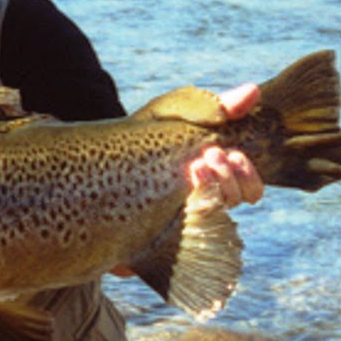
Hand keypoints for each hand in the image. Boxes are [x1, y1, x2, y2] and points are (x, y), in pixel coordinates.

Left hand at [111, 84, 263, 279]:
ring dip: (212, 195)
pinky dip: (188, 226)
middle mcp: (199, 205)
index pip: (248, 189)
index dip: (247, 176)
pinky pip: (186, 250)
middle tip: (207, 158)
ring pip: (215, 224)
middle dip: (228, 179)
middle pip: (234, 206)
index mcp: (210, 180)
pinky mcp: (157, 247)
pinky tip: (178, 204)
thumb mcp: (168, 116)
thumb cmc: (134, 141)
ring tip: (193, 171)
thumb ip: (207, 105)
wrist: (87, 168)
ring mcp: (179, 226)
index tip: (230, 154)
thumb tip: (253, 90)